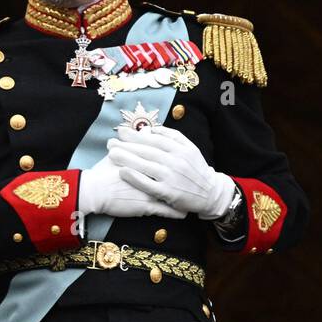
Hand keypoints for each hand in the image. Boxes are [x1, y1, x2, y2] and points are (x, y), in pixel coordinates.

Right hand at [79, 148, 186, 219]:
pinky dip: (175, 212)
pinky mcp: (146, 206)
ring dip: (184, 198)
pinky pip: (165, 211)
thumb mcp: (117, 155)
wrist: (94, 191)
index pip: (167, 160)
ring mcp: (151, 191)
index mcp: (146, 162)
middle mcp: (152, 176)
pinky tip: (183, 214)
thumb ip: (132, 144)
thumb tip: (141, 132)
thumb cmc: (102, 173)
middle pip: (173, 177)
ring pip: (173, 195)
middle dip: (185, 180)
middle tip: (194, 181)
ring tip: (193, 200)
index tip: (185, 165)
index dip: (178, 164)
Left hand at [107, 125, 235, 219]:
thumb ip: (172, 136)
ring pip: (146, 165)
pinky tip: (122, 172)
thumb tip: (152, 128)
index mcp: (180, 149)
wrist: (210, 193)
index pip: (154, 139)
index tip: (121, 131)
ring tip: (112, 153)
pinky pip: (148, 184)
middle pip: (147, 150)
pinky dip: (135, 177)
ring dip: (127, 158)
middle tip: (111, 141)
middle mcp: (176, 161)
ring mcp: (172, 177)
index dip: (136, 135)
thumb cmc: (197, 170)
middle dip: (127, 145)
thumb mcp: (190, 149)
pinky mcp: (169, 193)